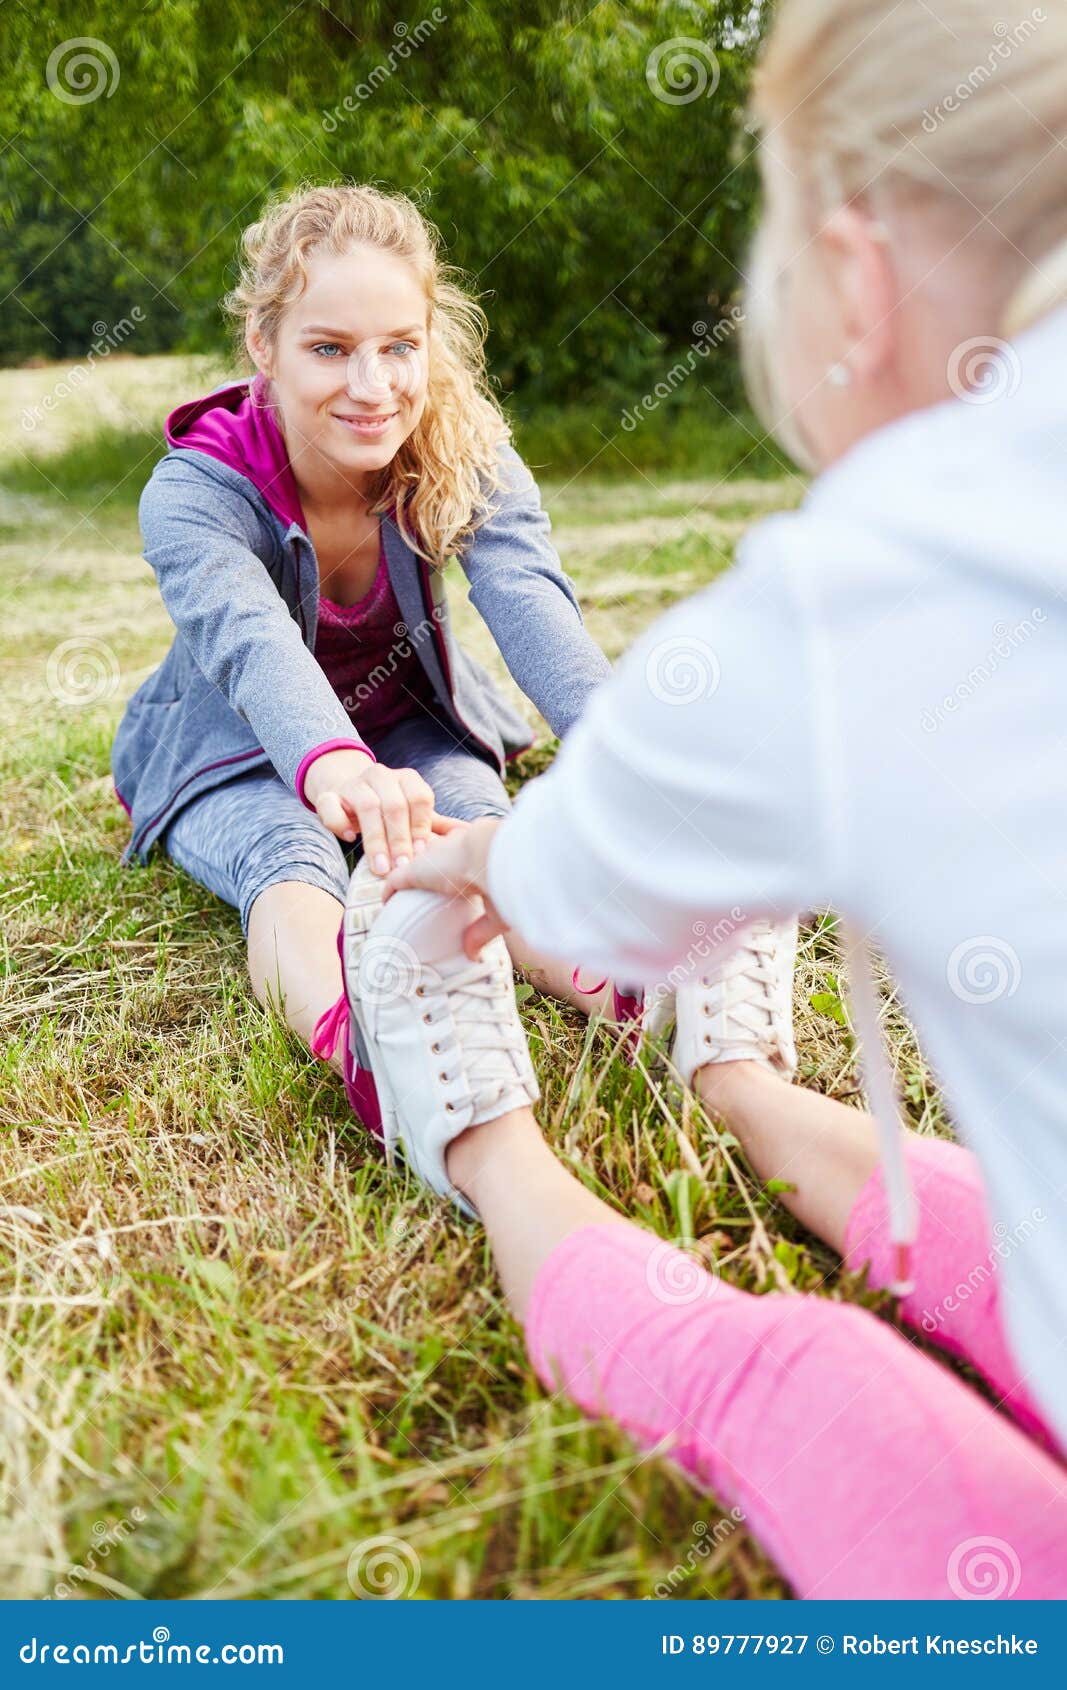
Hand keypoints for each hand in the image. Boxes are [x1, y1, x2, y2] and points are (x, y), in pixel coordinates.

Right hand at [302, 747, 463, 872]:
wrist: (347, 791)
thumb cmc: (388, 807)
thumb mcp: (412, 814)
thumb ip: (435, 825)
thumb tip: (467, 834)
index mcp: (406, 779)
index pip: (419, 797)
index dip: (421, 827)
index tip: (422, 855)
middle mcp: (381, 775)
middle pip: (393, 804)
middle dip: (399, 839)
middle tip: (402, 868)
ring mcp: (353, 783)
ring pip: (366, 805)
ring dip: (375, 839)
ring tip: (380, 867)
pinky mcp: (328, 794)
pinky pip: (330, 805)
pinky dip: (340, 823)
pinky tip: (350, 838)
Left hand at [385, 816, 506, 956]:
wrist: (492, 859)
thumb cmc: (504, 881)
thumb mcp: (497, 910)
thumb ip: (482, 931)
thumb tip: (474, 955)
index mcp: (473, 855)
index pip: (457, 858)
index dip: (451, 870)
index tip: (448, 886)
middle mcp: (449, 852)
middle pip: (432, 861)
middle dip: (426, 874)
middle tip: (422, 896)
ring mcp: (430, 860)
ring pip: (412, 868)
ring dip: (407, 883)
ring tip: (402, 901)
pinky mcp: (413, 871)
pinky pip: (395, 881)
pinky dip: (389, 892)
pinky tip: (385, 902)